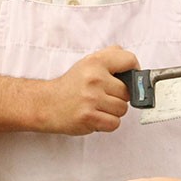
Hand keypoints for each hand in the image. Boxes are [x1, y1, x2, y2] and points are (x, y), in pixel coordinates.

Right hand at [0, 46, 137, 134]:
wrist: (47, 103)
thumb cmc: (71, 85)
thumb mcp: (88, 63)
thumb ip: (111, 57)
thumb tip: (134, 64)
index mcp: (96, 62)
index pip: (129, 61)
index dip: (133, 71)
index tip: (128, 78)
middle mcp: (94, 78)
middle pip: (128, 91)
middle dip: (119, 96)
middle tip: (104, 96)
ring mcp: (91, 99)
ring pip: (122, 109)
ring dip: (113, 111)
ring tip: (98, 106)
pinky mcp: (88, 117)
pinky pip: (114, 123)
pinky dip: (107, 123)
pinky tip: (95, 116)